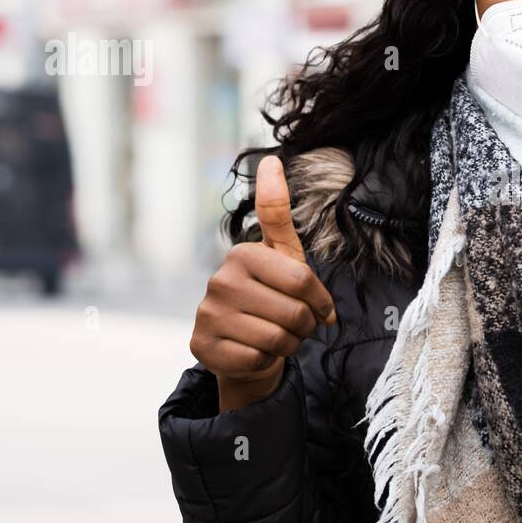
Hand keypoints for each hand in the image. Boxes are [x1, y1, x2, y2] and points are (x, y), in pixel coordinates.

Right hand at [189, 155, 336, 412]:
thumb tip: (271, 160)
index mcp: (243, 254)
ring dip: (287, 345)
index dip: (320, 302)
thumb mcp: (283, 255)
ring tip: (275, 337)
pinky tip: (254, 351)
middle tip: (294, 325)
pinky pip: (257, 360)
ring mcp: (207, 314)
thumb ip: (277, 212)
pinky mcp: (201, 346)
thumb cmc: (271, 296)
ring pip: (277, 339)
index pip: (303, 281)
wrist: (243, 345)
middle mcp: (220, 280)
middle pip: (294, 313)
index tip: (318, 306)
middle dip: (305, 326)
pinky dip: (265, 362)